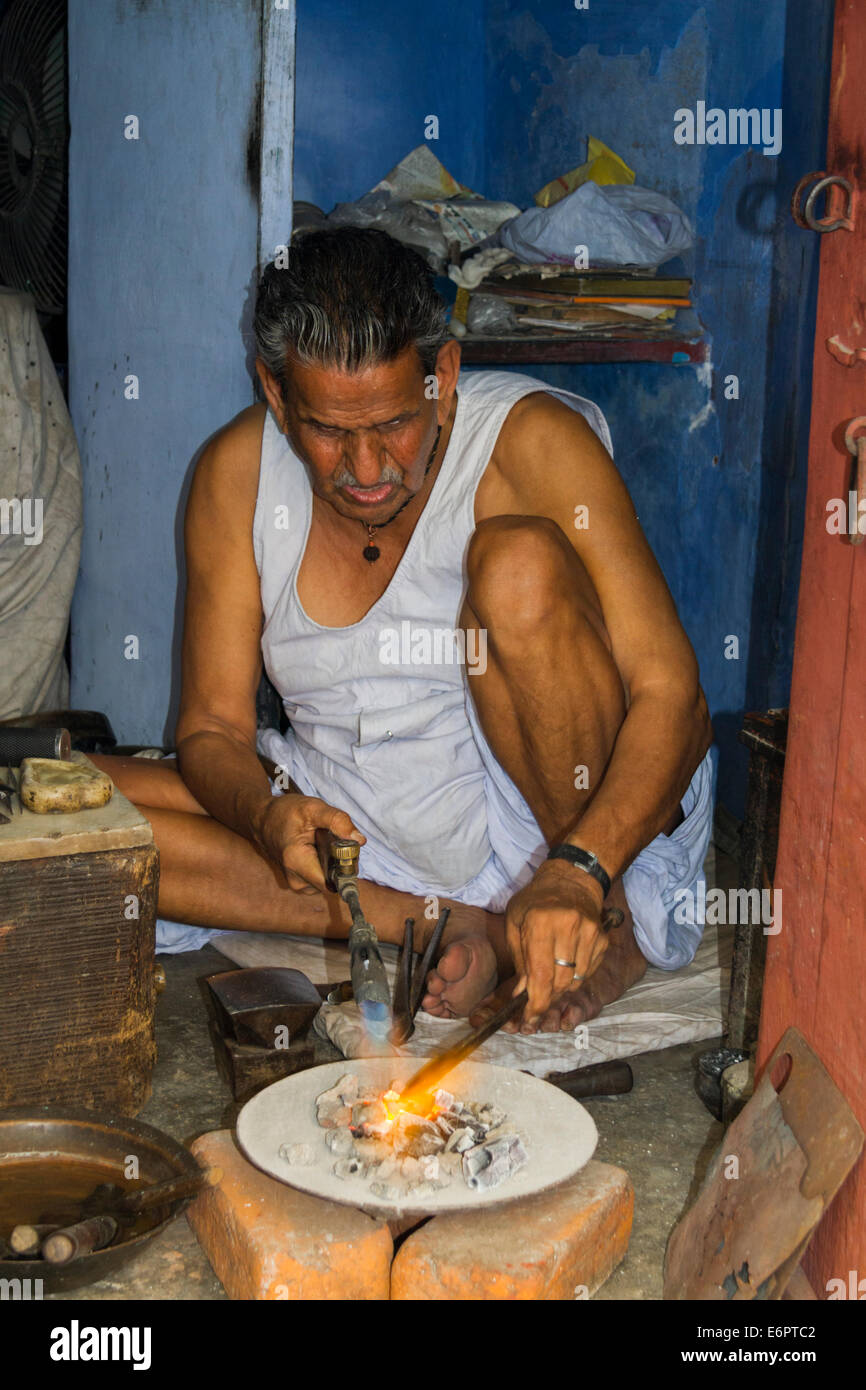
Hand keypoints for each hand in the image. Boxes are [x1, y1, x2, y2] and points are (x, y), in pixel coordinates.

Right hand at [254, 794, 364, 893]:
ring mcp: (297, 884)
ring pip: (330, 881)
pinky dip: (326, 866)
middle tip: (334, 840)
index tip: (346, 849)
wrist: (263, 820)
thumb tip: (359, 840)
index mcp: (297, 862)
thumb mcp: (312, 808)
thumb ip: (337, 821)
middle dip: (342, 863)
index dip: (346, 867)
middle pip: (334, 881)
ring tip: (323, 843)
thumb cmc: (285, 813)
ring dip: (334, 864)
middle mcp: (296, 880)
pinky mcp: (300, 883)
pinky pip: (323, 879)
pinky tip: (318, 850)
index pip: (334, 882)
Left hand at [505, 861, 608, 1029]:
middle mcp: (569, 928)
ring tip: (548, 982)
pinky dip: (574, 978)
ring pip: (576, 981)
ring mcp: (591, 934)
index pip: (541, 975)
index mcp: (541, 923)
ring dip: (560, 989)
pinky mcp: (602, 940)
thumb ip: (520, 960)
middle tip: (535, 1003)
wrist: (572, 880)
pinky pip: (588, 973)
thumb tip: (524, 995)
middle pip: (560, 983)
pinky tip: (564, 966)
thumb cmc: (536, 901)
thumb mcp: (515, 923)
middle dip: (546, 998)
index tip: (530, 1018)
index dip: (536, 1003)